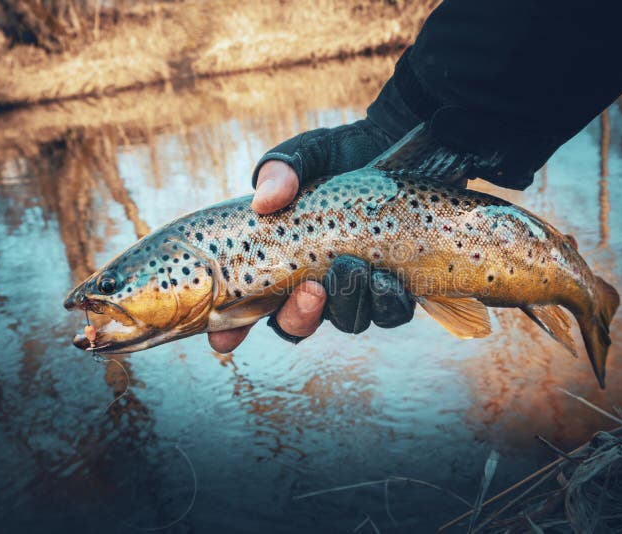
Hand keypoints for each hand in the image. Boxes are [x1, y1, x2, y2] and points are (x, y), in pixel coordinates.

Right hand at [208, 152, 413, 352]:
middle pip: (296, 324)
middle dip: (300, 317)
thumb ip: (281, 171)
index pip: (247, 305)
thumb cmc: (340, 154)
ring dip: (346, 304)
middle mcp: (312, 281)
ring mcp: (354, 288)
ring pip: (345, 321)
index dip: (233, 330)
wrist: (396, 146)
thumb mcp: (305, 155)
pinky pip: (390, 313)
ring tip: (353, 268)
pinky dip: (387, 303)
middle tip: (310, 290)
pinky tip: (387, 280)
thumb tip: (266, 202)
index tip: (225, 339)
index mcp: (278, 258)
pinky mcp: (393, 286)